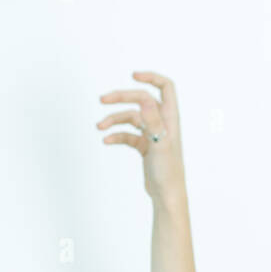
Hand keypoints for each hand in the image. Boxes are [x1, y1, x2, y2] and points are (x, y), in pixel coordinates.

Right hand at [96, 70, 187, 204]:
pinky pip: (127, 135)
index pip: (165, 87)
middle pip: (141, 100)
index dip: (151, 77)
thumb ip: (153, 121)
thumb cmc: (168, 172)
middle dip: (122, 97)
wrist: (167, 195)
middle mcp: (162, 122)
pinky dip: (116, 135)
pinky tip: (106, 141)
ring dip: (114, 120)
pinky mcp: (144, 146)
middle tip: (102, 99)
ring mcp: (152, 134)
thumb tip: (144, 99)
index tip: (133, 76)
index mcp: (170, 118)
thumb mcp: (160, 144)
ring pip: (130, 118)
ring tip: (99, 127)